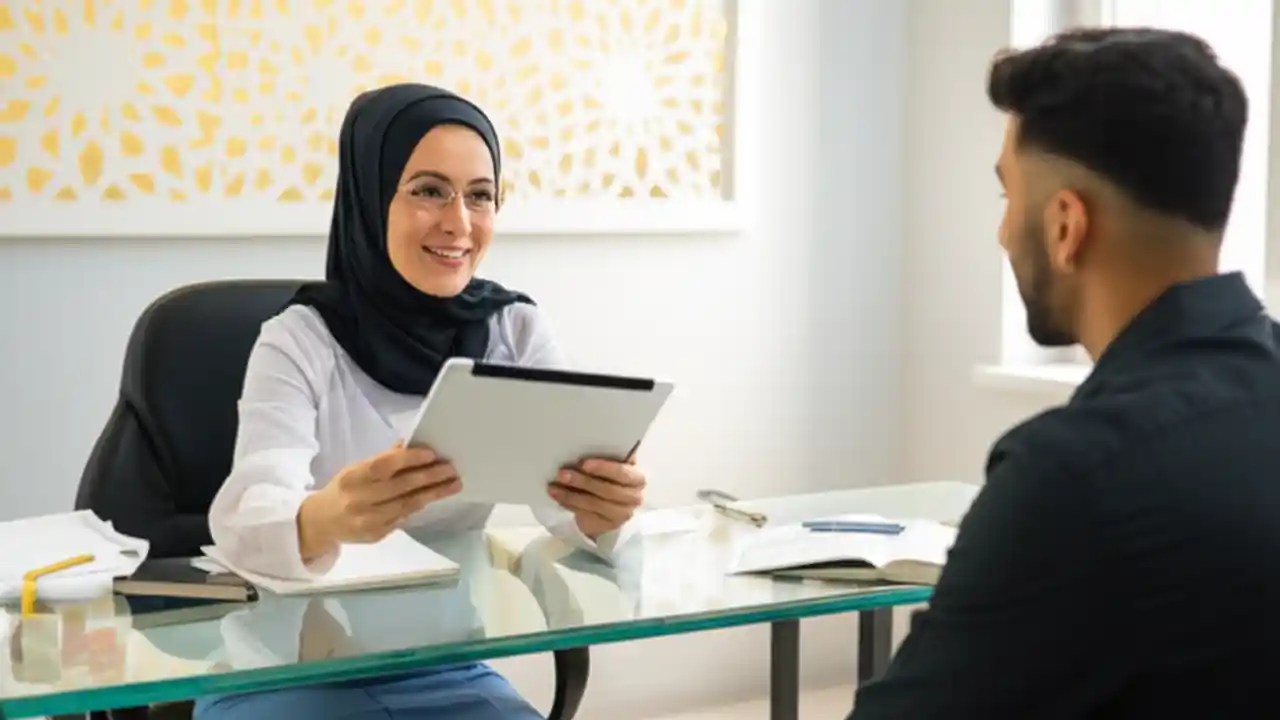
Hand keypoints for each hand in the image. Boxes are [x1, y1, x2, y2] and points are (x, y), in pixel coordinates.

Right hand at [297, 443, 460, 560]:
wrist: (321, 522)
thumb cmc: (345, 489)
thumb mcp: (356, 470)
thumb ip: (383, 461)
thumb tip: (410, 446)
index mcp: (352, 478)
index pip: (383, 467)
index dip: (408, 460)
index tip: (432, 454)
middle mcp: (359, 500)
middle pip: (400, 487)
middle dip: (430, 477)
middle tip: (452, 469)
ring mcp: (367, 520)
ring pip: (406, 505)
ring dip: (433, 494)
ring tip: (453, 484)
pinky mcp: (375, 535)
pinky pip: (403, 518)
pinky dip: (419, 506)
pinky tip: (434, 498)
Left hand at [548, 456, 645, 539]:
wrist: (608, 505)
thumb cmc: (609, 478)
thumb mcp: (611, 467)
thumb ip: (607, 458)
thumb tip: (582, 446)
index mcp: (636, 478)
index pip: (622, 472)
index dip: (603, 468)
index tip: (583, 463)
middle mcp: (634, 497)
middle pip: (607, 490)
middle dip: (583, 481)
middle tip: (562, 474)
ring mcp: (621, 514)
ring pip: (594, 503)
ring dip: (571, 495)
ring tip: (554, 487)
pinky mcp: (608, 525)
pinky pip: (586, 515)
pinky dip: (570, 505)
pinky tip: (558, 498)